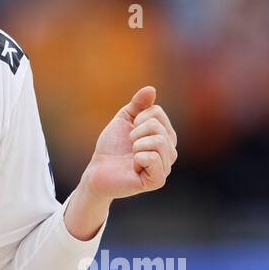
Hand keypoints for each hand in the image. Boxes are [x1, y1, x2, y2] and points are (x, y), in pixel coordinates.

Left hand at [80, 86, 177, 200]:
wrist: (98, 170)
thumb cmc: (112, 146)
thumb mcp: (124, 119)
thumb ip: (138, 104)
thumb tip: (151, 89)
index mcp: (165, 136)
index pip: (157, 113)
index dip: (137, 118)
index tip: (130, 131)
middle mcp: (170, 151)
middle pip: (156, 127)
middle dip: (135, 132)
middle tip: (129, 145)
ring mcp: (165, 167)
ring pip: (158, 142)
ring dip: (136, 145)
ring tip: (132, 155)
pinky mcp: (157, 181)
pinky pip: (153, 159)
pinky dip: (138, 158)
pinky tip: (134, 166)